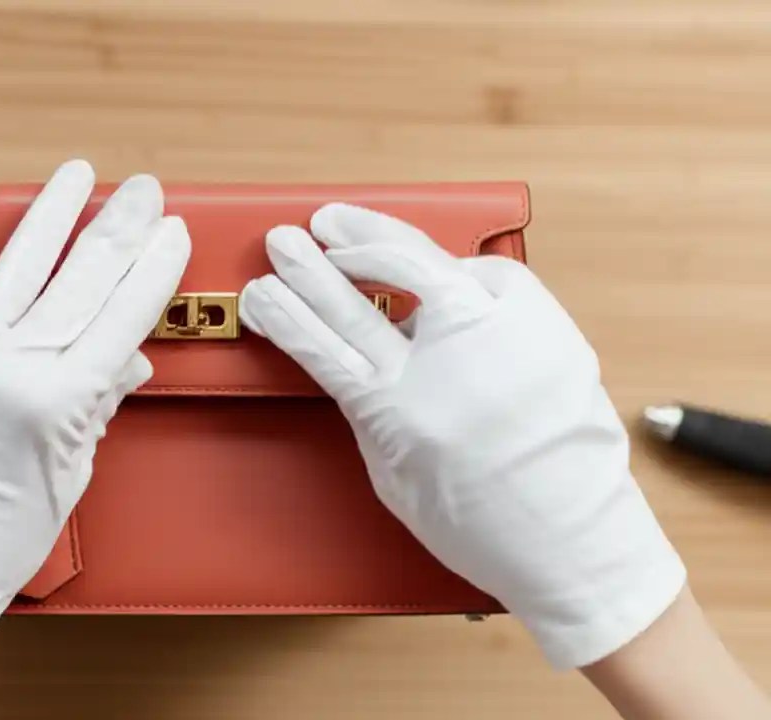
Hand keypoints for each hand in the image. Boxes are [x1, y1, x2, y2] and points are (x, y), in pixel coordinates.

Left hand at [0, 160, 190, 666]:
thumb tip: (131, 353)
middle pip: (83, 277)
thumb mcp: (75, 467)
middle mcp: (16, 364)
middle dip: (120, 225)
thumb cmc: (7, 528)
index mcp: (64, 401)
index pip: (125, 315)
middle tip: (142, 189)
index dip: (154, 268)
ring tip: (77, 173)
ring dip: (53, 209)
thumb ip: (100, 400)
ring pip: (21, 260)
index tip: (172, 232)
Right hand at [239, 204, 684, 669]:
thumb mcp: (395, 478)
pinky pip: (488, 276)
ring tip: (338, 222)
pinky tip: (431, 262)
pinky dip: (452, 265)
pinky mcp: (545, 324)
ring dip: (373, 237)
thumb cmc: (484, 526)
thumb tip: (361, 366)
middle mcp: (444, 364)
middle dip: (313, 265)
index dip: (285, 314)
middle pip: (358, 299)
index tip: (260, 292)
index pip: (322, 345)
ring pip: (423, 263)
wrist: (576, 541)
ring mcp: (499, 335)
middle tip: (284, 240)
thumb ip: (373, 414)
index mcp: (398, 412)